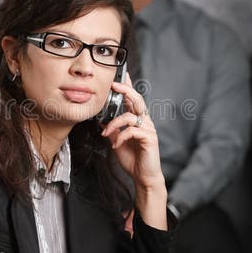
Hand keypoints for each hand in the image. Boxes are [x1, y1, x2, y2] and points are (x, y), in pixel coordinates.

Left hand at [101, 76, 166, 229]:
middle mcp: (145, 122)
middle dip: (126, 90)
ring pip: (131, 115)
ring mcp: (148, 129)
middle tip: (114, 84)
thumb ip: (112, 130)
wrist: (143, 177)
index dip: (128, 87)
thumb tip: (102, 120)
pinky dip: (121, 136)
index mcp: (138, 120)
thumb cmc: (133, 159)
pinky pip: (132, 130)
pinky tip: (115, 144)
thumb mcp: (117, 142)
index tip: (121, 75)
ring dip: (114, 123)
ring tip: (105, 132)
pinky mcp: (150, 138)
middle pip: (137, 100)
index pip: (133, 100)